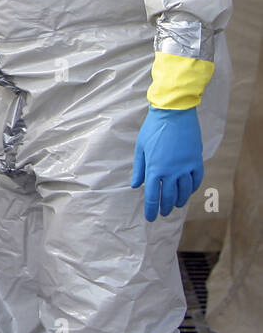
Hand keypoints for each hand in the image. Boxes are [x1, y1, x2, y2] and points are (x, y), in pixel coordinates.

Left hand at [131, 107, 203, 221]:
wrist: (174, 114)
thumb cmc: (153, 129)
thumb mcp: (140, 148)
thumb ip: (139, 168)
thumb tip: (135, 185)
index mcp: (154, 169)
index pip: (152, 195)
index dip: (151, 209)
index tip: (150, 218)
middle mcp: (171, 172)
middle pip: (169, 196)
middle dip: (165, 207)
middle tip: (163, 213)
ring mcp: (185, 167)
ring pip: (185, 191)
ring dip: (180, 200)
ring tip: (177, 205)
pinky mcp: (196, 161)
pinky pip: (196, 180)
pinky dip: (192, 188)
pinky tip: (189, 191)